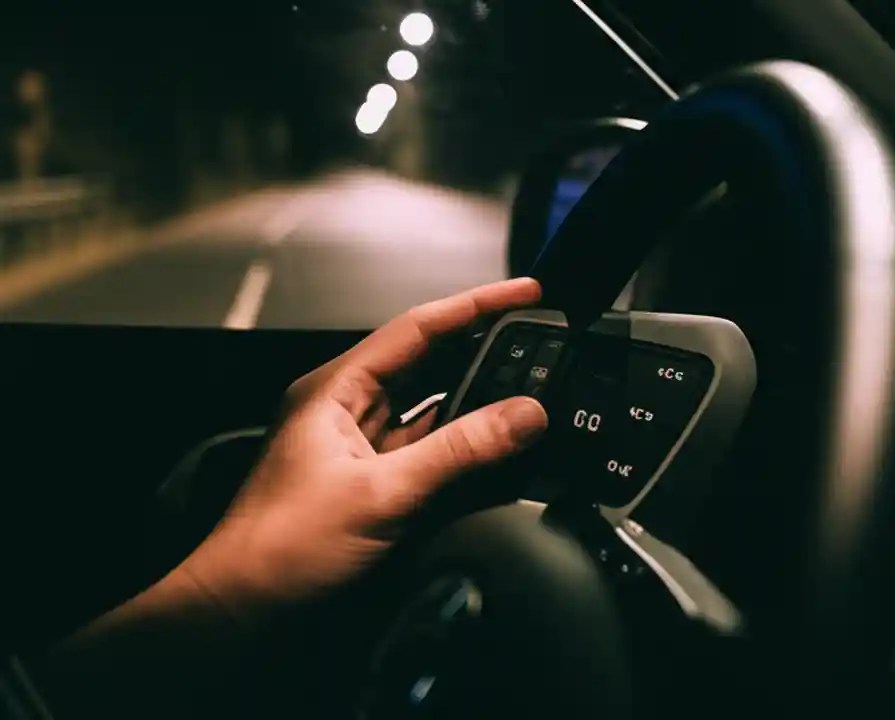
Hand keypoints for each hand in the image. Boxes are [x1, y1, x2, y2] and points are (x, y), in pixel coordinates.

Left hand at [178, 278, 548, 618]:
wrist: (244, 614)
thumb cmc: (280, 549)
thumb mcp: (383, 493)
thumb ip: (460, 452)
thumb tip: (523, 416)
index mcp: (336, 391)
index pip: (419, 329)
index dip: (476, 306)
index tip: (526, 294)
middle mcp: (348, 411)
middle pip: (431, 365)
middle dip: (486, 353)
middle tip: (541, 343)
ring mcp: (361, 449)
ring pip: (435, 412)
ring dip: (479, 405)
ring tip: (532, 394)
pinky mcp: (374, 486)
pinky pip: (431, 454)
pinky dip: (467, 450)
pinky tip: (501, 451)